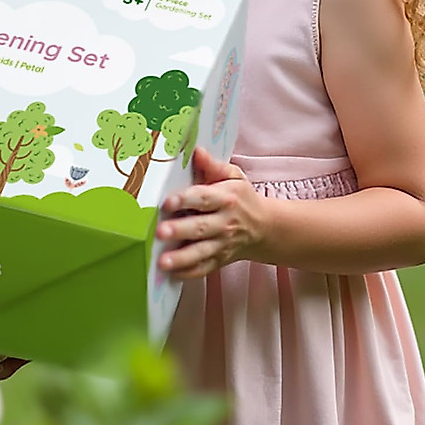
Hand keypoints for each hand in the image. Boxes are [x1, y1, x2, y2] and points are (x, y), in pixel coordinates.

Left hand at [155, 147, 269, 279]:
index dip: (185, 200)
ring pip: (200, 253)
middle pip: (200, 228)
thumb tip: (197, 151)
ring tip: (163, 261)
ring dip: (181, 258)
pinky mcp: (219, 260)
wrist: (264, 228)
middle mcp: (224, 223)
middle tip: (160, 231)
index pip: (203, 198)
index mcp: (226, 198)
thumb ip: (213, 165)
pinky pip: (203, 269)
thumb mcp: (233, 176)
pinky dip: (187, 273)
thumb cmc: (241, 198)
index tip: (167, 202)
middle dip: (180, 230)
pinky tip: (170, 273)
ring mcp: (222, 244)